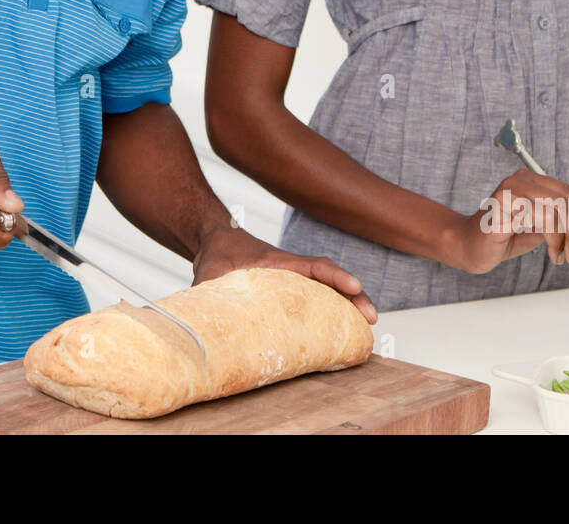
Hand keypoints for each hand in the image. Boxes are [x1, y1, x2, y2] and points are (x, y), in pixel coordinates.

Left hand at [191, 224, 377, 323]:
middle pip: (330, 279)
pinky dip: (334, 307)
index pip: (313, 266)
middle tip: (372, 318)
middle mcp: (292, 269)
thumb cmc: (215, 253)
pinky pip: (318, 295)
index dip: (335, 276)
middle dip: (354, 296)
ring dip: (348, 304)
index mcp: (278, 263)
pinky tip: (340, 329)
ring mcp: (294, 277)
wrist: (216, 240)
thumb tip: (196, 321)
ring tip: (365, 328)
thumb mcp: (208, 274)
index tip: (354, 286)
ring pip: (328, 288)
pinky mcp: (291, 287)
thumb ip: (205, 294)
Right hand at [456, 168, 568, 274]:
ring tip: (563, 257)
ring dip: (566, 239)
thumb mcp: (542, 228)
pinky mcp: (501, 205)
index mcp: (530, 181)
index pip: (567, 191)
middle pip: (564, 198)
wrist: (470, 247)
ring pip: (555, 209)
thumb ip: (564, 220)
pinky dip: (553, 240)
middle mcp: (520, 180)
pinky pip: (539, 218)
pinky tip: (552, 253)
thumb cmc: (504, 236)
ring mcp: (509, 190)